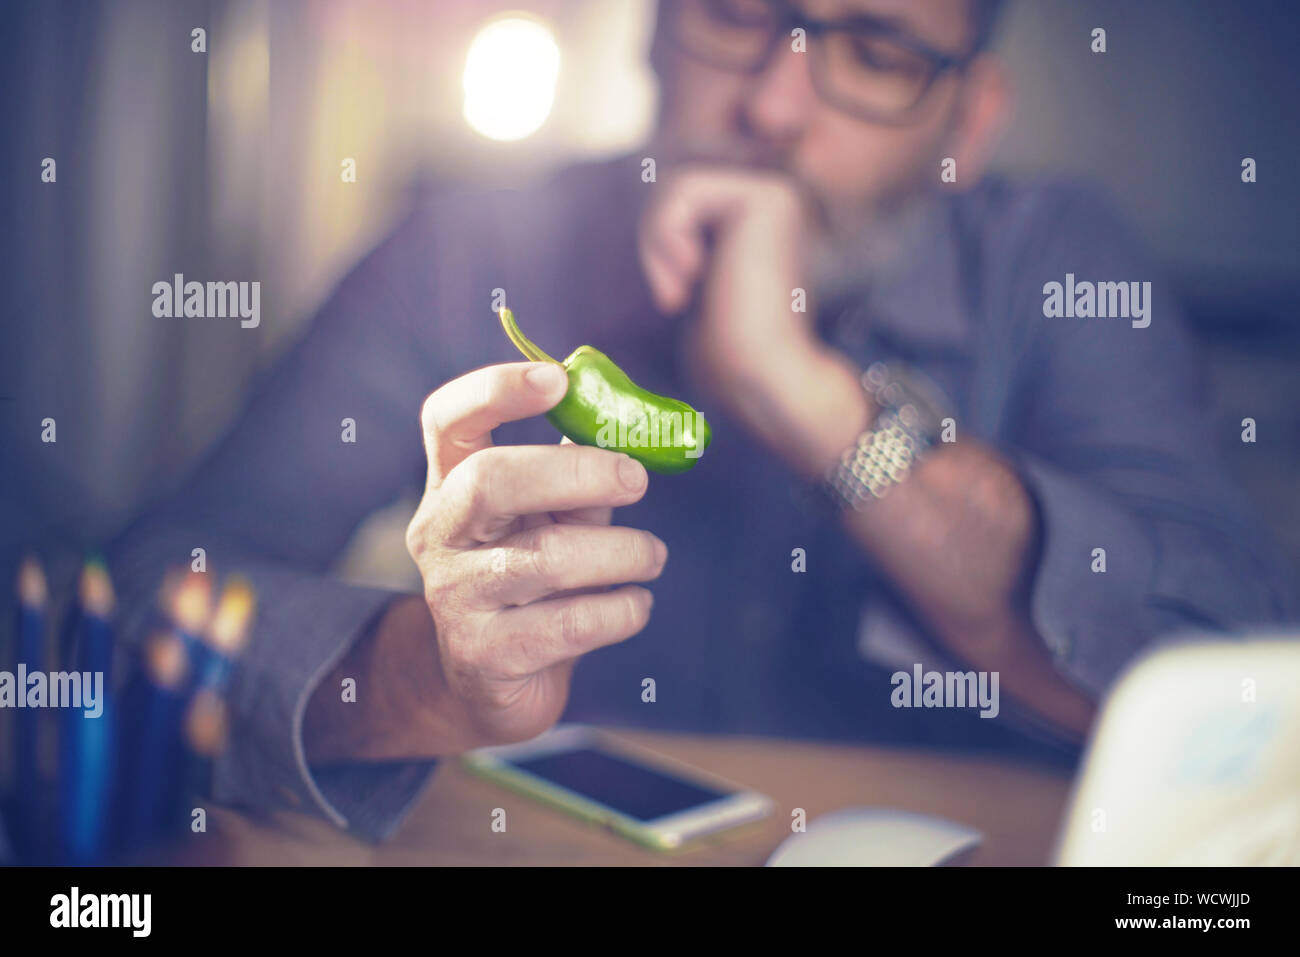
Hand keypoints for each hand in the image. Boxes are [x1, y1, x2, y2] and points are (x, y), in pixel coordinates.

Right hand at [304, 362, 666, 761]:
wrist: (492, 681)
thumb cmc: (533, 578)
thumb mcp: (551, 517)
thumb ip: (580, 478)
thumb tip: (637, 432)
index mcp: (450, 482)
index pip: (447, 419)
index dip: (495, 389)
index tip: (557, 379)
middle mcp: (440, 533)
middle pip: (491, 479)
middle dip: (576, 472)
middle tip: (637, 478)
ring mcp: (455, 596)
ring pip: (545, 558)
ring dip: (620, 551)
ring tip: (652, 556)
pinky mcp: (483, 656)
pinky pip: (569, 623)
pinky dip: (621, 609)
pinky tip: (636, 604)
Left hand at [637, 164, 867, 475]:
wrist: (764, 381)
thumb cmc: (730, 358)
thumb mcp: (696, 290)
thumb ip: (686, 249)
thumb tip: (654, 212)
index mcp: (761, 224)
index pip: (684, 205)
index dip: (660, 249)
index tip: (675, 303)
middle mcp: (776, 202)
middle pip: (678, 188)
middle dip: (656, 244)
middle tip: (674, 300)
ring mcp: (776, 195)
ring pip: (677, 186)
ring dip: (659, 244)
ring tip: (682, 291)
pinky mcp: (767, 198)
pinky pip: (683, 188)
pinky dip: (667, 235)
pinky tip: (691, 276)